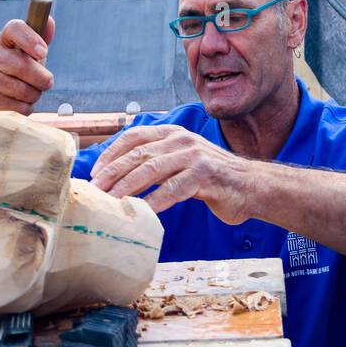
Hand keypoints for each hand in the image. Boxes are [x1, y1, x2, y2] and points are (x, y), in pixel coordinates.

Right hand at [0, 14, 54, 113]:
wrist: (1, 94)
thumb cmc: (23, 66)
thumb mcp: (34, 49)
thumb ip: (43, 34)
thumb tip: (49, 23)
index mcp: (6, 38)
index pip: (14, 28)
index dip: (30, 39)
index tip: (44, 52)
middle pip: (20, 65)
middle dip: (41, 78)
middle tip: (47, 82)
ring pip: (20, 89)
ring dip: (34, 94)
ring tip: (32, 91)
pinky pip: (15, 107)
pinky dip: (25, 108)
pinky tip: (21, 102)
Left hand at [90, 124, 260, 222]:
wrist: (250, 186)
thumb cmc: (211, 178)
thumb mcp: (182, 161)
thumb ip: (159, 161)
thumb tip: (120, 176)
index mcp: (173, 133)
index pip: (135, 136)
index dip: (112, 153)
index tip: (94, 172)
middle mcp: (182, 140)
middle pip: (138, 154)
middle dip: (113, 172)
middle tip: (94, 190)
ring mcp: (194, 156)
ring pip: (151, 169)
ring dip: (127, 187)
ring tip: (111, 201)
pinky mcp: (204, 175)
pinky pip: (172, 189)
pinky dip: (153, 202)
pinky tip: (140, 213)